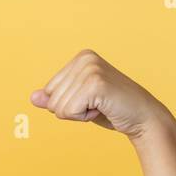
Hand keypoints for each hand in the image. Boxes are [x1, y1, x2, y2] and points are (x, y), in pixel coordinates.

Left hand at [29, 49, 172, 140]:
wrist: (142, 117)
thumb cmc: (110, 109)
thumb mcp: (78, 102)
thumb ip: (55, 98)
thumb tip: (33, 97)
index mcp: (81, 57)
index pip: (49, 91)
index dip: (67, 103)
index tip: (91, 100)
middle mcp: (85, 58)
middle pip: (52, 99)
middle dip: (72, 110)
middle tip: (98, 104)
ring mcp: (90, 69)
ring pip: (59, 108)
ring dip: (79, 114)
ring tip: (101, 106)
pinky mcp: (95, 84)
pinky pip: (69, 112)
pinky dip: (84, 118)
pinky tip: (102, 109)